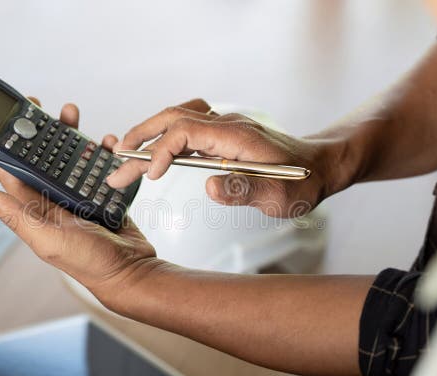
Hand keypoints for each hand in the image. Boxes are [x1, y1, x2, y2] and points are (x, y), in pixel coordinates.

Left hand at [0, 98, 156, 298]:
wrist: (131, 272)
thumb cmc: (89, 263)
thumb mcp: (48, 239)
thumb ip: (17, 216)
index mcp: (35, 208)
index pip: (14, 171)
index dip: (8, 144)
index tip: (8, 119)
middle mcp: (53, 200)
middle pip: (43, 157)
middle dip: (42, 131)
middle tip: (43, 108)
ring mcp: (78, 196)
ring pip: (70, 156)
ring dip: (72, 134)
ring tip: (72, 113)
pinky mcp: (102, 194)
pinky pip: (99, 166)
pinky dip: (102, 151)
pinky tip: (106, 143)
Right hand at [106, 99, 340, 217]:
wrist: (322, 166)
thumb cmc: (302, 183)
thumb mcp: (280, 197)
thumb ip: (246, 190)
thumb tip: (208, 186)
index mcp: (236, 136)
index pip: (185, 131)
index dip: (161, 150)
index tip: (148, 176)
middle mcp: (227, 124)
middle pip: (173, 117)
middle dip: (140, 136)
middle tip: (114, 160)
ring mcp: (225, 126)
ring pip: (177, 117)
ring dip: (149, 132)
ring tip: (124, 153)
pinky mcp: (224, 134)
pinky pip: (187, 125)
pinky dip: (164, 135)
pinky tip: (156, 152)